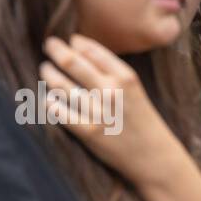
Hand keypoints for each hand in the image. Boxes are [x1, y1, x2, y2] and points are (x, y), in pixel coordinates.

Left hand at [40, 34, 185, 184]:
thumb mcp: (136, 91)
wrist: (155, 158)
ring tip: (46, 70)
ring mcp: (98, 112)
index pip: (91, 49)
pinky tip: (49, 99)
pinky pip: (58, 111)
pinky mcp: (88, 132)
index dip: (76, 42)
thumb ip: (113, 73)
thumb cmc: (143, 123)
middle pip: (71, 61)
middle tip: (49, 45)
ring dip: (48, 73)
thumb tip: (81, 52)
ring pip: (59, 84)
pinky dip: (49, 102)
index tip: (71, 41)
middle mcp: (110, 91)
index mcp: (126, 77)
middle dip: (55, 49)